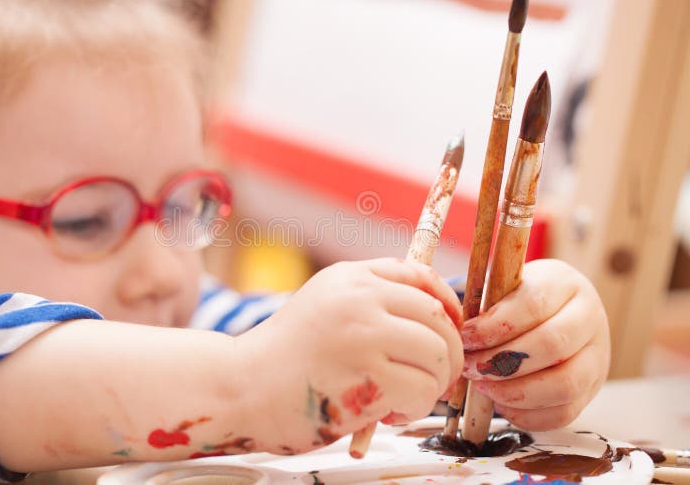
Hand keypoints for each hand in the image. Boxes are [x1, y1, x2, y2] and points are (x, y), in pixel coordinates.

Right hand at [235, 258, 462, 453]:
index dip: (447, 304)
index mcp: (350, 277)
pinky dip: (414, 407)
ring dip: (432, 385)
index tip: (450, 329)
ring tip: (405, 398)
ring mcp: (365, 334)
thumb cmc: (283, 357)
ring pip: (438, 355)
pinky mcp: (370, 375)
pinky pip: (422, 389)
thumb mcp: (323, 306)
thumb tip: (432, 316)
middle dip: (449, 353)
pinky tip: (390, 413)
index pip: (421, 276)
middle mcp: (360, 297)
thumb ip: (368, 301)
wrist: (239, 388)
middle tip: (438, 377)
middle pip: (438, 318)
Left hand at [461, 259, 609, 430]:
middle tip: (469, 367)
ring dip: (515, 391)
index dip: (494, 326)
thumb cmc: (520, 300)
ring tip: (482, 386)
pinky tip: (501, 403)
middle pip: (552, 345)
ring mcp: (597, 357)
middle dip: (502, 361)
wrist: (561, 311)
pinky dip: (528, 414)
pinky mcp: (592, 390)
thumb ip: (485, 302)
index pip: (533, 304)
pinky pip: (565, 412)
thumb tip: (453, 330)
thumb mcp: (506, 286)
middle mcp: (589, 318)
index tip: (464, 338)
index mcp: (565, 284)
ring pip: (564, 384)